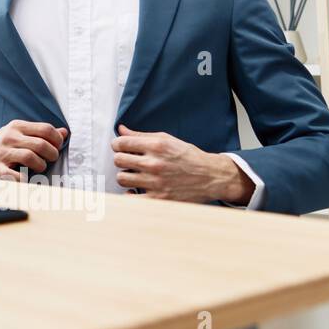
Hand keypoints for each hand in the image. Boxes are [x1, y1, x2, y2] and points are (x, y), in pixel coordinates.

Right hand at [0, 119, 66, 180]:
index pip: (45, 129)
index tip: (57, 147)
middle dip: (52, 154)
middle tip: (50, 159)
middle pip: (41, 144)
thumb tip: (64, 132)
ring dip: (41, 166)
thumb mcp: (17, 132)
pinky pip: (16, 176)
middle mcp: (10, 137)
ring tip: (39, 167)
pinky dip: (25, 179)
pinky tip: (27, 178)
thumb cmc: (0, 144)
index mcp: (17, 126)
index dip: (57, 140)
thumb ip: (40, 132)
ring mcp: (3, 153)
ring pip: (31, 158)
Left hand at [112, 125, 254, 203]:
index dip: (117, 144)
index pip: (121, 143)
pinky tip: (136, 189)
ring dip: (125, 176)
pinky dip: (129, 194)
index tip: (120, 147)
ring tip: (135, 174)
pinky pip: (130, 198)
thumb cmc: (189, 157)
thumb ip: (141, 135)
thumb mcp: (167, 140)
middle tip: (129, 161)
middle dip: (121, 159)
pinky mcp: (158, 199)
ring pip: (121, 178)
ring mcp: (156, 183)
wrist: (211, 177)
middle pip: (118, 160)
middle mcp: (155, 164)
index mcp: (157, 146)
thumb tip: (121, 129)